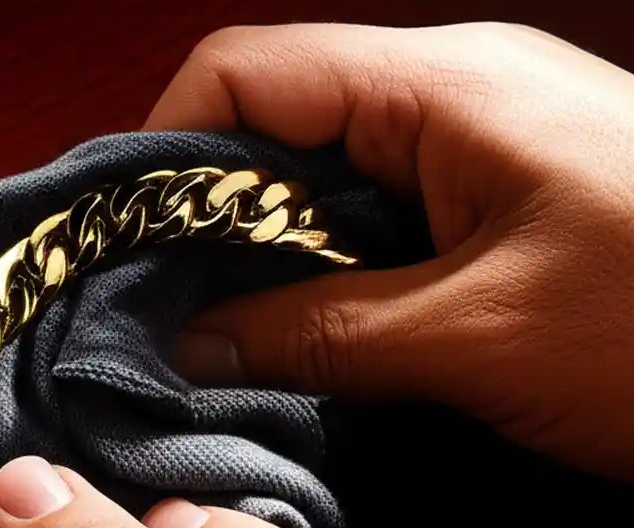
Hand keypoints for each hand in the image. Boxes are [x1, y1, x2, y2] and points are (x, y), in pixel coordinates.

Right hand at [143, 22, 633, 484]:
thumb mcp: (480, 339)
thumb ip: (317, 335)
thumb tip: (189, 347)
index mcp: (442, 85)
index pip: (243, 73)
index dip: (164, 151)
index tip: (126, 251)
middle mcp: (454, 89)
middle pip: (276, 120)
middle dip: (211, 218)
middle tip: (167, 316)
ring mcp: (484, 137)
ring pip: (327, 174)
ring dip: (272, 254)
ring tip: (231, 337)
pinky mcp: (507, 190)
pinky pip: (384, 211)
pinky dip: (333, 269)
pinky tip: (313, 333)